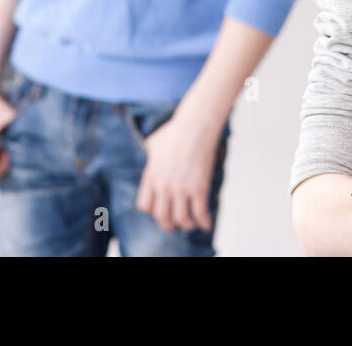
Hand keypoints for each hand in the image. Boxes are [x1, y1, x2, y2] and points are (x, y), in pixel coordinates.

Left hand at [135, 111, 223, 232]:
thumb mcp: (153, 144)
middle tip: (174, 225)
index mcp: (151, 176)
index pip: (145, 206)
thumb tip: (149, 155)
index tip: (160, 210)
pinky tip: (206, 224)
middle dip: (168, 224)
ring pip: (181, 219)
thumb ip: (150, 156)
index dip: (152, 211)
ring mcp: (181, 189)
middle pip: (162, 217)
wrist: (195, 126)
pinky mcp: (199, 188)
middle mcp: (164, 186)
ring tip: (191, 224)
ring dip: (187, 225)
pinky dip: (204, 222)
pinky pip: (200, 213)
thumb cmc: (175, 132)